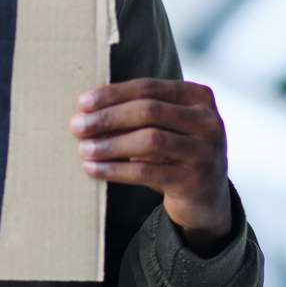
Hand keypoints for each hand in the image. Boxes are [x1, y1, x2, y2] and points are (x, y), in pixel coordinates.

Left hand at [70, 78, 231, 253]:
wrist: (207, 198)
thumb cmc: (176, 153)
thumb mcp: (167, 126)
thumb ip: (139, 113)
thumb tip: (87, 111)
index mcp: (200, 98)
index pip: (149, 88)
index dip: (113, 94)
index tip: (82, 103)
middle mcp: (208, 122)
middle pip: (149, 111)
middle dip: (108, 117)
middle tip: (77, 126)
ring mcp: (205, 152)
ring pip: (149, 140)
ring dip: (110, 144)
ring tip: (83, 149)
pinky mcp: (194, 181)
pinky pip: (146, 171)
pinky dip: (115, 169)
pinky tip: (93, 169)